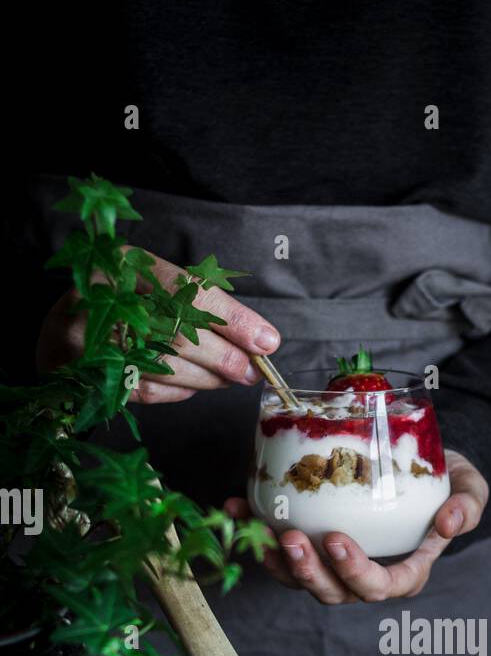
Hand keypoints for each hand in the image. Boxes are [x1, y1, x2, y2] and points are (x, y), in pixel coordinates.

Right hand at [36, 251, 280, 403]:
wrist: (60, 334)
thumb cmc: (124, 308)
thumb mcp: (156, 289)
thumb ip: (202, 308)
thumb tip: (259, 342)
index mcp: (127, 263)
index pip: (190, 292)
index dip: (233, 319)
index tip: (266, 341)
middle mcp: (105, 295)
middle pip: (181, 333)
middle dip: (225, 358)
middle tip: (252, 372)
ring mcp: (92, 337)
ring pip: (167, 365)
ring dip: (208, 379)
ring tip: (229, 380)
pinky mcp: (89, 373)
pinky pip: (149, 390)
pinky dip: (178, 392)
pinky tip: (191, 387)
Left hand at [224, 450, 488, 603]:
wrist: (419, 464)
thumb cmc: (448, 482)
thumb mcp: (471, 488)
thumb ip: (468, 505)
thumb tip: (452, 524)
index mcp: (406, 571)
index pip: (382, 585)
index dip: (356, 572)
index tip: (337, 541)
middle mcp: (365, 576)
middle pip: (334, 592)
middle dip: (309, 571)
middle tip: (292, 538)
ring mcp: (334, 565)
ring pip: (302, 579)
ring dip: (277, 561)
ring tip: (260, 530)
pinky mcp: (310, 546)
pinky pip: (279, 551)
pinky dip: (255, 531)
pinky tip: (236, 506)